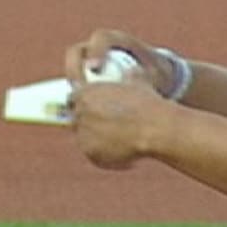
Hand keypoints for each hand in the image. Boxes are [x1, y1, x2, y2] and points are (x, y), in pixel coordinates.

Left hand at [62, 29, 179, 170]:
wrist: (153, 127)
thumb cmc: (147, 103)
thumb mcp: (138, 81)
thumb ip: (129, 76)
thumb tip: (132, 71)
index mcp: (85, 93)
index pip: (73, 98)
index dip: (83, 104)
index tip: (94, 108)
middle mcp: (80, 114)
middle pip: (76, 119)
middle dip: (88, 122)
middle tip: (107, 126)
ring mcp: (84, 136)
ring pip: (86, 139)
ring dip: (97, 140)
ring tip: (119, 142)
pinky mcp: (91, 154)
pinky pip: (96, 156)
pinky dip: (107, 156)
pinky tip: (124, 154)